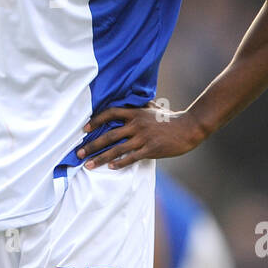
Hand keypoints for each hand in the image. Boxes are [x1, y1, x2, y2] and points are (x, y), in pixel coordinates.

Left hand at [77, 101, 206, 169]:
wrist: (189, 127)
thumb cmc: (171, 117)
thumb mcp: (154, 108)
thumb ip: (141, 105)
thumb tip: (134, 100)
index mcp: (135, 113)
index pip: (110, 114)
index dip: (95, 121)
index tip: (83, 129)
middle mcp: (136, 125)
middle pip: (108, 135)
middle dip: (91, 145)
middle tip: (78, 153)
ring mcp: (143, 138)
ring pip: (117, 150)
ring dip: (101, 158)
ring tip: (88, 165)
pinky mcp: (151, 149)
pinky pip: (131, 158)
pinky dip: (120, 163)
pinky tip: (111, 168)